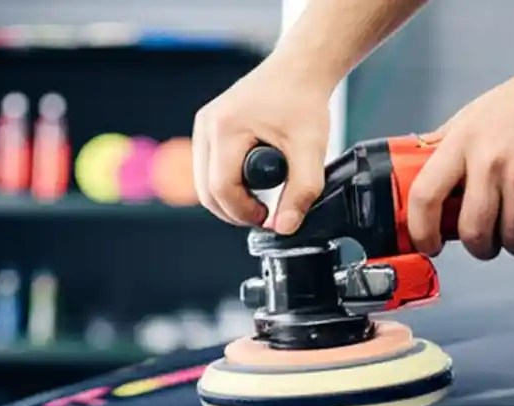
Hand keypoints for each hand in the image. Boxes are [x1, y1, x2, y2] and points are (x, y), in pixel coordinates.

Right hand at [193, 57, 331, 233]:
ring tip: (258, 200)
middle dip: (233, 211)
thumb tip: (285, 228)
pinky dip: (224, 181)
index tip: (268, 218)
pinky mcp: (207, 126)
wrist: (299, 69)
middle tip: (263, 215)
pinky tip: (250, 182)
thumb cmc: (304, 102)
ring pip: (203, 181)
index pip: (221, 189)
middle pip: (206, 190)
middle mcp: (207, 125)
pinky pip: (206, 167)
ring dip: (228, 198)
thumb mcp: (311, 150)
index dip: (243, 213)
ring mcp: (203, 124)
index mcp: (227, 128)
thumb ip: (302, 191)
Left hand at [407, 58, 513, 258]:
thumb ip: (448, 144)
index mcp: (463, 141)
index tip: (428, 244)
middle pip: (473, 231)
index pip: (425, 195)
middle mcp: (490, 160)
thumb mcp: (477, 113)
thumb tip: (417, 170)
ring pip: (512, 240)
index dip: (421, 230)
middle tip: (486, 243)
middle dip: (480, 247)